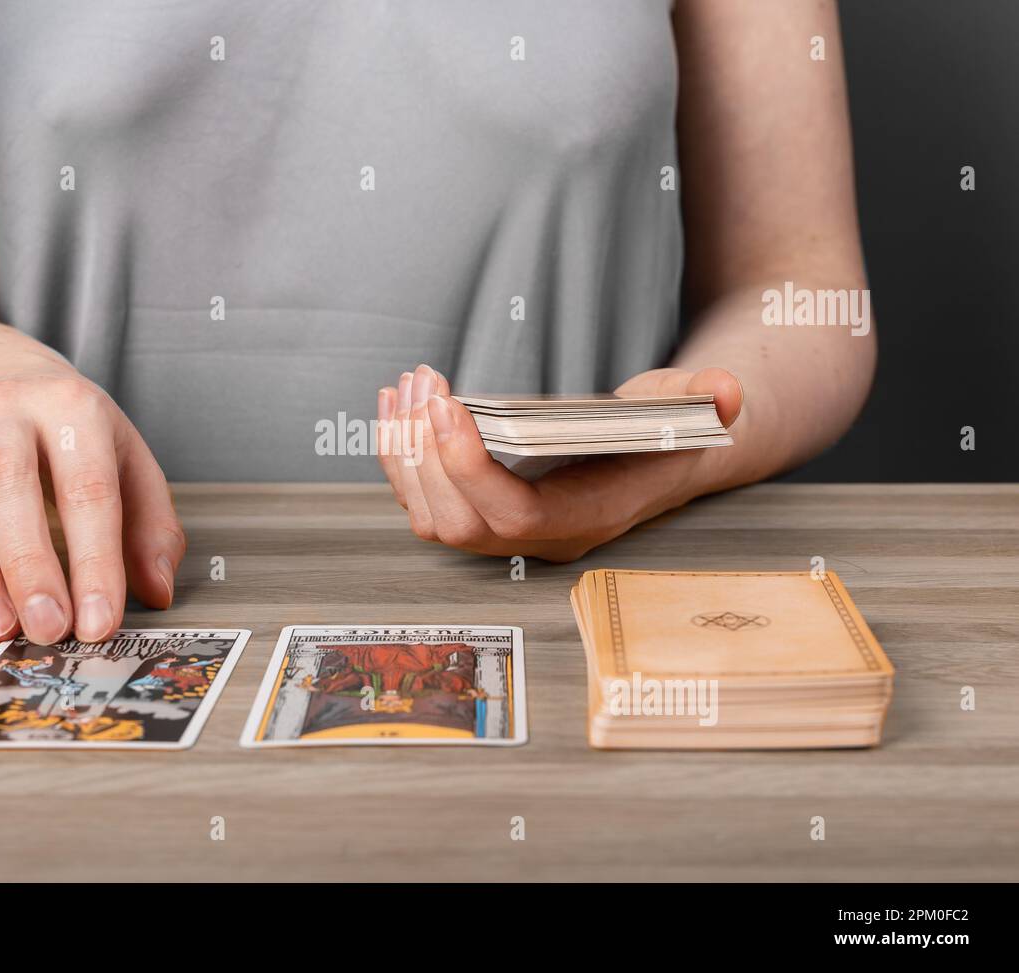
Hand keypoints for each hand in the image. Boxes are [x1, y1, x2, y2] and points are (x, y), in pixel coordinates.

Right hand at [0, 356, 184, 642]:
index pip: (87, 488)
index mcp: (72, 408)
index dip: (95, 560)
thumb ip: (152, 528)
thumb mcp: (130, 462)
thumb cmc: (75, 437)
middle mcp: (4, 416)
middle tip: (49, 629)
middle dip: (29, 564)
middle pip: (8, 483)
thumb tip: (156, 592)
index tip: (99, 622)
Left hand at [376, 363, 743, 561]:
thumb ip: (707, 402)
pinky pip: (424, 498)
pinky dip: (400, 455)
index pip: (513, 516)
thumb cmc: (670, 432)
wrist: (662, 455)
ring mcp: (507, 530)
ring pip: (429, 515)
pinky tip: (395, 405)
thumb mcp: (693, 410)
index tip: (447, 407)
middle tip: (422, 384)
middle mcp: (540, 537)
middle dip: (425, 453)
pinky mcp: (482, 510)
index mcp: (586, 519)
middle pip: (456, 521)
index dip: (471, 469)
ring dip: (404, 452)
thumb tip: (727, 394)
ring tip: (404, 386)